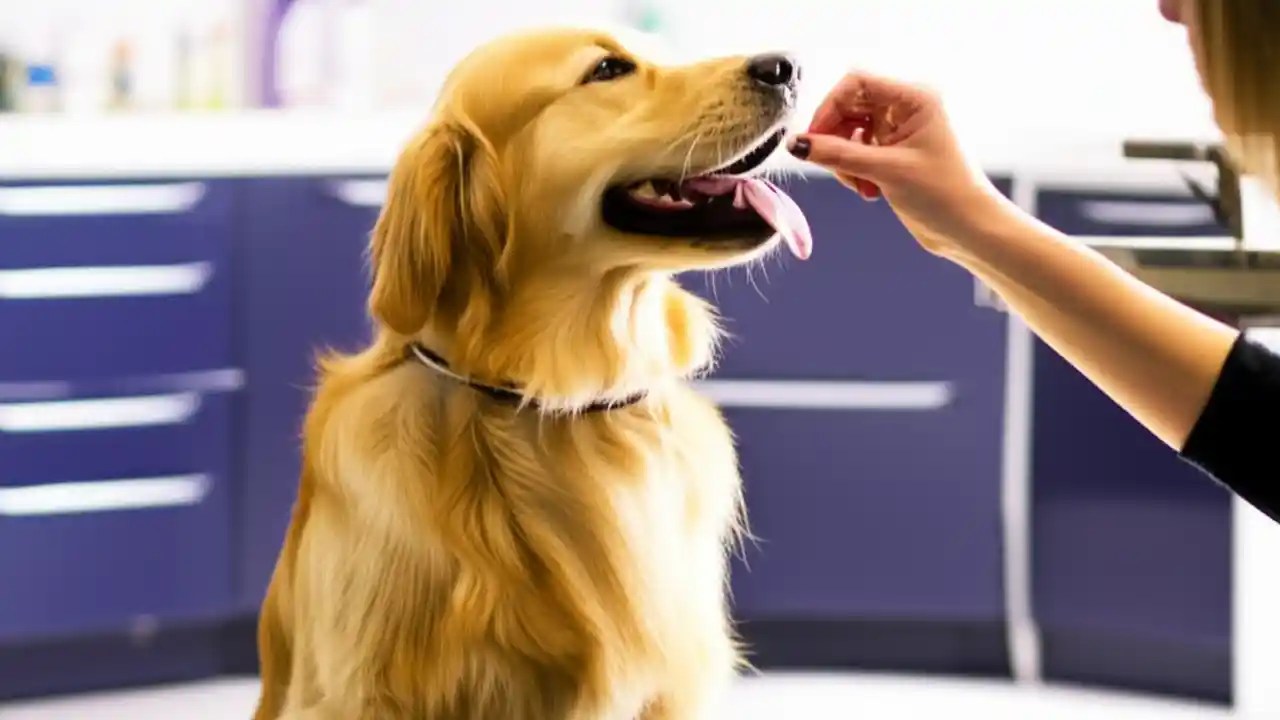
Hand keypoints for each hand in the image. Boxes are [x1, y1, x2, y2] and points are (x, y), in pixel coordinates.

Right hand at [790, 71, 1014, 256]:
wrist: (969, 230)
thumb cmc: (944, 194)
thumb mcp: (885, 171)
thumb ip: (837, 155)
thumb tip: (796, 144)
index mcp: (915, 98)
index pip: (857, 83)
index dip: (830, 107)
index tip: (813, 138)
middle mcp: (907, 109)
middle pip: (850, 107)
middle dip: (835, 138)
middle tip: (830, 165)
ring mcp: (900, 132)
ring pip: (850, 132)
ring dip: (844, 160)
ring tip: (859, 185)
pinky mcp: (895, 155)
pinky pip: (858, 152)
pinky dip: (854, 171)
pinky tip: (868, 191)